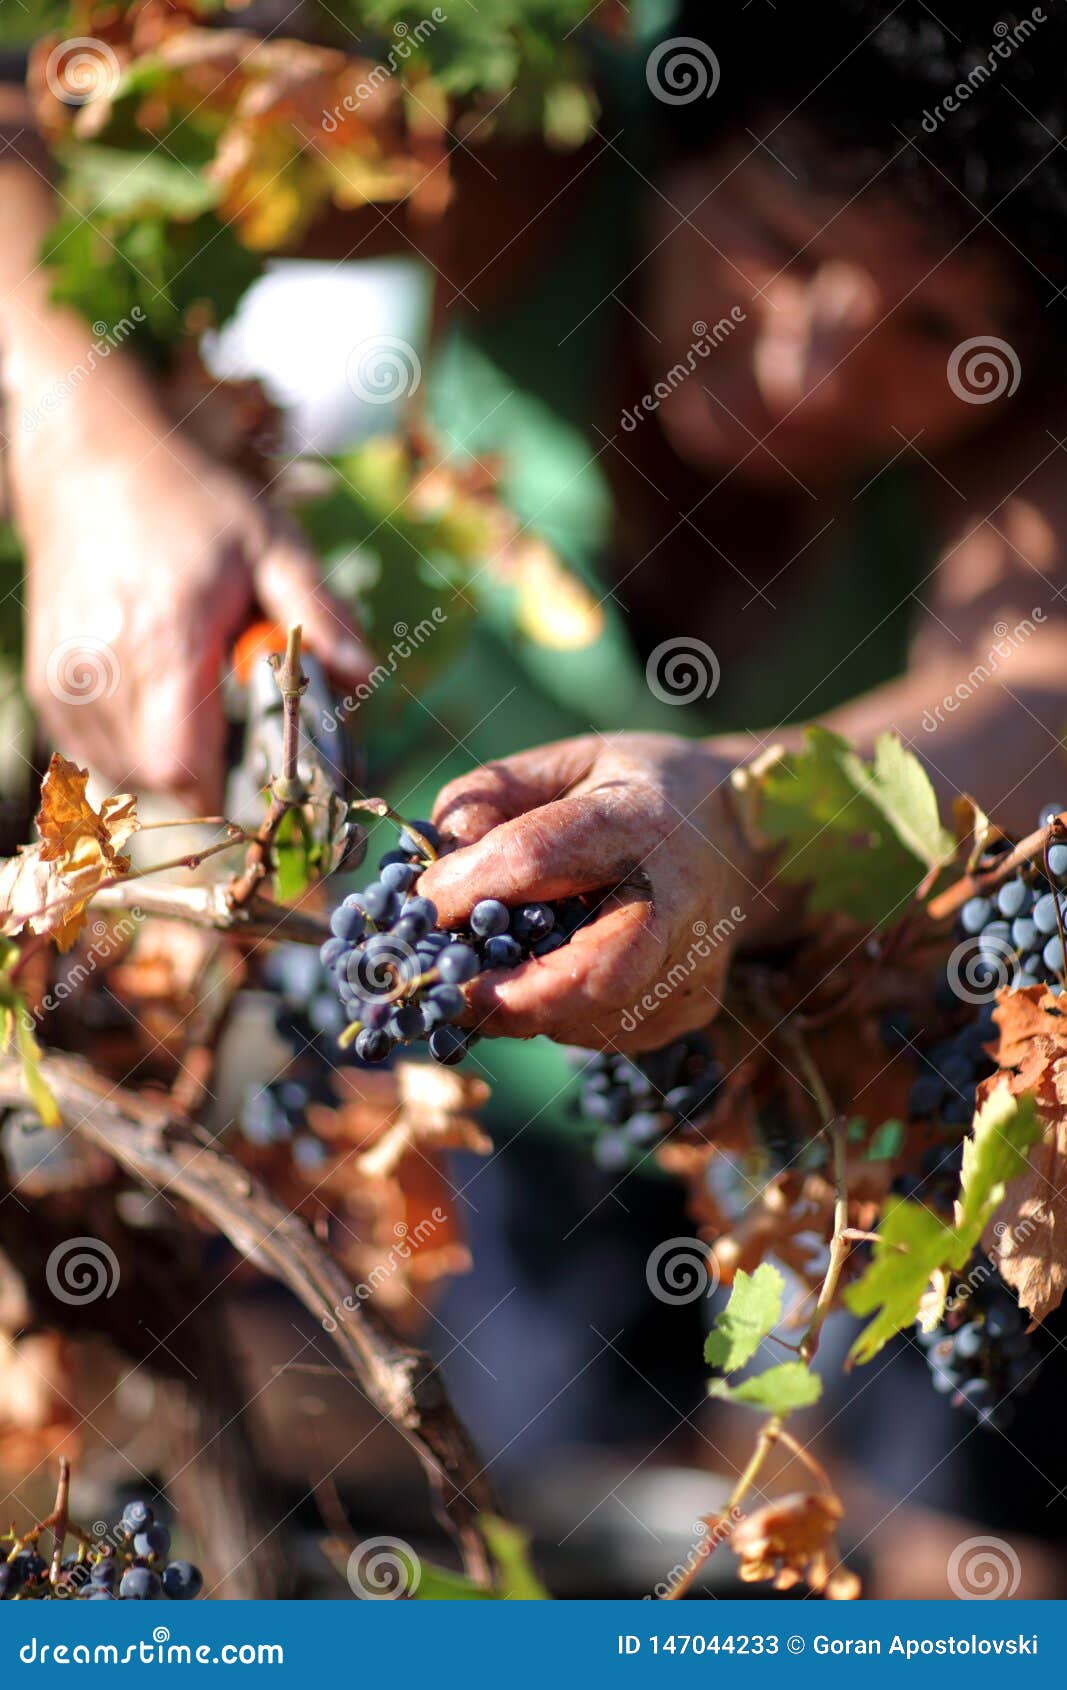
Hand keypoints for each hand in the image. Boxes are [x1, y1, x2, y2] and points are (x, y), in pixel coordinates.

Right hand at [13, 381, 369, 810]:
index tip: (265, 765)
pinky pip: (92, 752)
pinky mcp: (48, 683)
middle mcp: (101, 668)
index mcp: (164, 640)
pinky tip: (156, 695)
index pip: (184, 767)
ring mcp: (65, 679)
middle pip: (158, 780)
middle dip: (210, 771)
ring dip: (168, 759)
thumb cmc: (191, 502)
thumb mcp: (272, 543)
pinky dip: (129, 744)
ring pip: (123, 772)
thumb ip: (319, 614)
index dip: (231, 785)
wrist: (92, 461)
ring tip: (194, 696)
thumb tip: (360, 675)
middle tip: (237, 722)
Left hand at [418, 732, 768, 1049]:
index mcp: (640, 819)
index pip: (539, 857)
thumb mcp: (564, 761)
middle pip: (594, 972)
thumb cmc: (633, 791)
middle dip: (509, 996)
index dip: (468, 887)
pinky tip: (538, 982)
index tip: (420, 903)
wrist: (739, 838)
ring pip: (589, 1019)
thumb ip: (493, 798)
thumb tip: (440, 871)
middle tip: (446, 993)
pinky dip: (551, 1017)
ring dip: (517, 1009)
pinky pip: (600, 1033)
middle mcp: (679, 901)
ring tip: (479, 978)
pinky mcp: (688, 1010)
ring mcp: (691, 967)